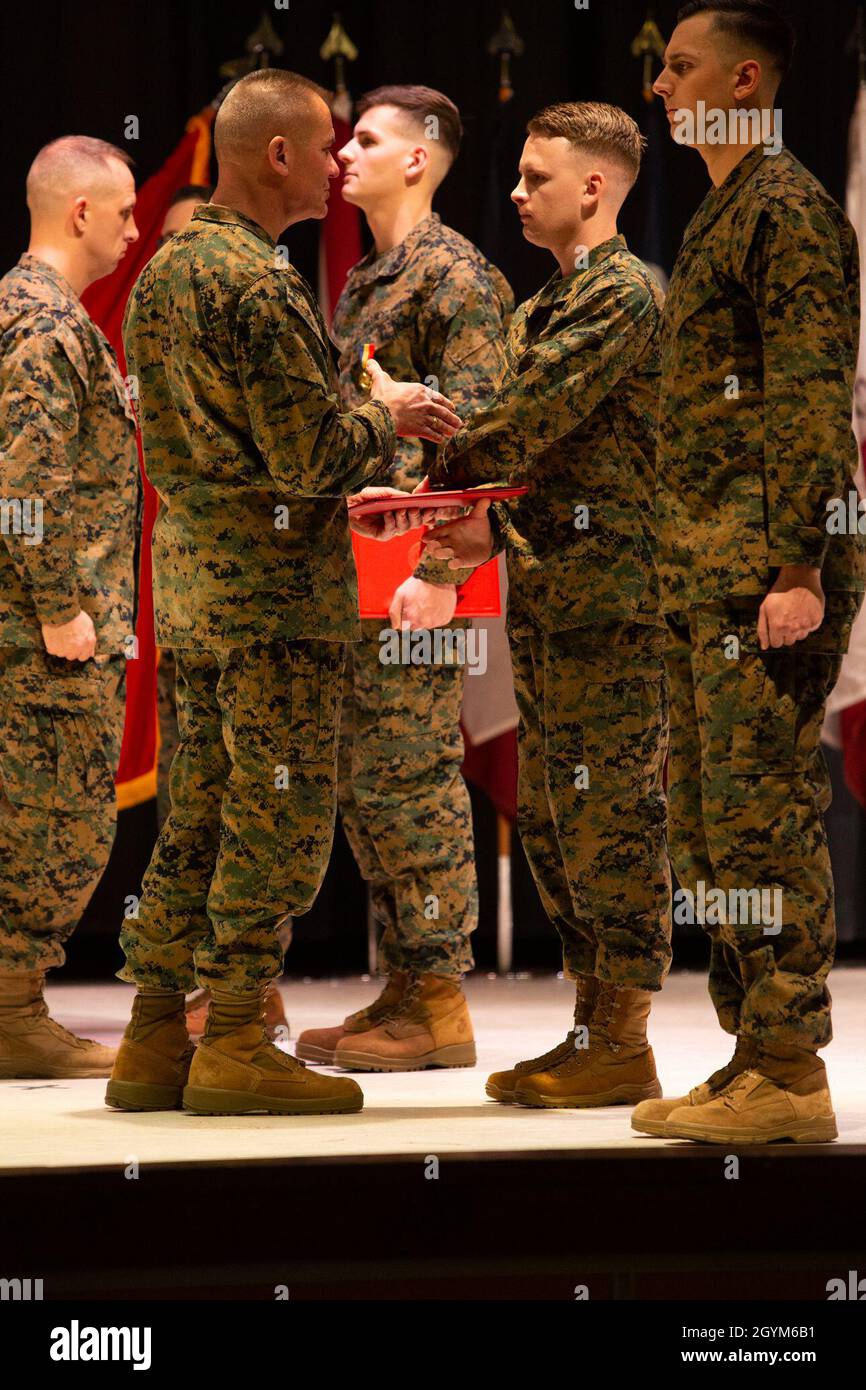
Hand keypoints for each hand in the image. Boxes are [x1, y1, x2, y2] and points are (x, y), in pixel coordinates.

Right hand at [41, 610, 96, 661]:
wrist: (60, 611)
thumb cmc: (76, 616)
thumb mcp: (89, 626)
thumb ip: (91, 641)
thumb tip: (91, 653)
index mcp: (85, 645)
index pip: (83, 657)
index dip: (80, 652)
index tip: (77, 646)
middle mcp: (74, 649)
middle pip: (71, 656)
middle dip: (70, 650)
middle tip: (67, 639)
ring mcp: (62, 649)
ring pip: (61, 654)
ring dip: (61, 648)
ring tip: (60, 636)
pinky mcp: (52, 647)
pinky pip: (52, 650)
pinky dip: (52, 646)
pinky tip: (54, 637)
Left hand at [347, 477, 466, 540]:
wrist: (349, 504)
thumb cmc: (368, 497)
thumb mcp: (386, 493)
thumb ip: (401, 495)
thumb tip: (416, 496)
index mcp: (404, 512)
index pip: (421, 515)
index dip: (429, 514)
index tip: (435, 508)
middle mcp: (400, 522)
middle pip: (416, 523)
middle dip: (418, 517)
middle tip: (417, 509)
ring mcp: (391, 530)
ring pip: (405, 529)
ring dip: (404, 519)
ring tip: (401, 510)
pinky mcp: (381, 536)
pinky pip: (391, 532)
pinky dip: (391, 522)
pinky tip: (388, 514)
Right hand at [368, 359, 461, 442]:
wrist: (381, 412)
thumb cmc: (382, 396)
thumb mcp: (380, 379)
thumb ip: (376, 370)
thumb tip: (368, 361)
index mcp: (420, 390)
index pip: (438, 397)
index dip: (447, 403)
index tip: (452, 408)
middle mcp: (425, 403)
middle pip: (443, 412)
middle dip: (452, 419)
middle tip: (458, 423)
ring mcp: (424, 417)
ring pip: (440, 424)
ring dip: (448, 429)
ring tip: (453, 433)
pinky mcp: (420, 429)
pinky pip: (433, 434)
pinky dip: (438, 438)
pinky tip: (441, 440)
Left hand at [388, 576, 457, 630]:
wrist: (438, 575)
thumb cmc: (417, 584)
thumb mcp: (400, 594)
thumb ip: (394, 612)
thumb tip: (396, 627)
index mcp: (414, 619)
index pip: (405, 627)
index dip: (405, 616)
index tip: (408, 606)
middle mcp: (427, 623)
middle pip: (416, 626)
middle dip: (415, 617)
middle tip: (419, 602)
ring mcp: (438, 621)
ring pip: (427, 625)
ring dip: (426, 617)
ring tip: (427, 602)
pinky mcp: (446, 618)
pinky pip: (438, 621)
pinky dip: (436, 615)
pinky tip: (435, 604)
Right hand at [421, 498, 493, 570]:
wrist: (486, 540)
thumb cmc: (477, 526)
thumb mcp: (479, 516)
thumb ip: (480, 508)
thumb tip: (486, 498)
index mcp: (450, 529)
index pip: (437, 531)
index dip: (430, 535)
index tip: (425, 538)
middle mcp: (449, 541)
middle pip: (436, 544)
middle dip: (433, 545)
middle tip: (430, 546)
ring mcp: (454, 551)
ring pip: (443, 553)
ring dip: (440, 553)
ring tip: (438, 553)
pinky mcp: (462, 561)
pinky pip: (456, 563)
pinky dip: (454, 564)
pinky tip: (453, 563)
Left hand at [757, 565, 824, 649]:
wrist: (799, 579)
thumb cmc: (779, 593)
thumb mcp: (764, 609)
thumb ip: (763, 630)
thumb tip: (764, 647)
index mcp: (778, 627)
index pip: (776, 644)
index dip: (775, 636)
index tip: (777, 627)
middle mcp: (793, 629)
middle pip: (788, 642)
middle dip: (785, 634)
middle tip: (786, 619)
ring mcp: (806, 626)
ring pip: (800, 637)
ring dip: (796, 630)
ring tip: (795, 615)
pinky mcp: (817, 621)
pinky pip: (810, 630)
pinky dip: (807, 624)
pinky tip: (803, 612)